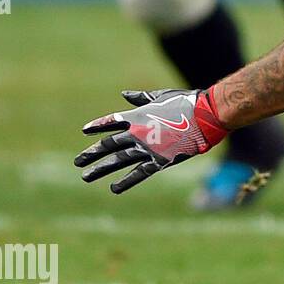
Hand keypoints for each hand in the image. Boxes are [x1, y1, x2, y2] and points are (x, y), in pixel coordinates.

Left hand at [74, 89, 227, 193]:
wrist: (205, 116)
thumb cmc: (187, 102)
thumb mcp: (161, 96)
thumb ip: (142, 98)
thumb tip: (125, 95)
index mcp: (136, 115)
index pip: (110, 122)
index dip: (97, 126)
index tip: (85, 131)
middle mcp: (137, 133)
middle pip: (108, 144)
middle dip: (91, 153)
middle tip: (78, 161)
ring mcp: (147, 148)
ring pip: (118, 161)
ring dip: (101, 169)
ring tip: (86, 176)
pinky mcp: (160, 161)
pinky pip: (139, 173)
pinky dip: (126, 182)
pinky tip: (114, 188)